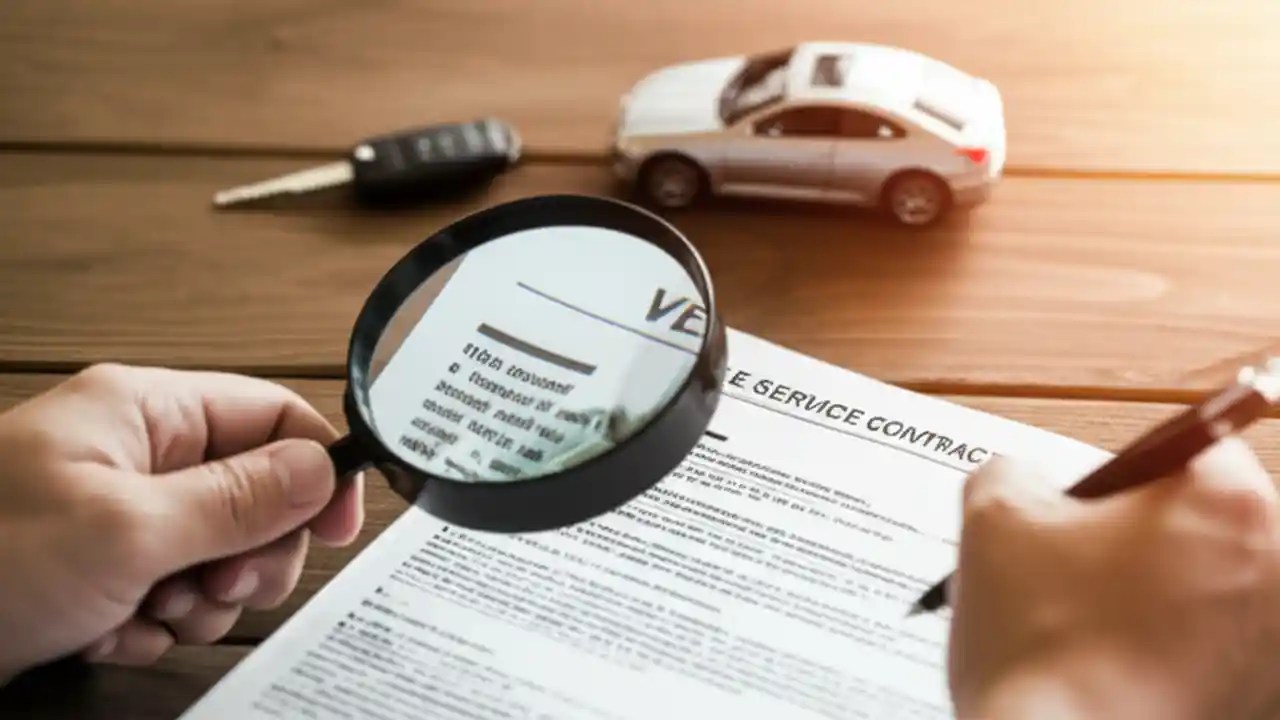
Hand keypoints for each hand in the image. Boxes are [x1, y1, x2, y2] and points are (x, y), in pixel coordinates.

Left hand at [0, 364, 363, 680]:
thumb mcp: (128, 530)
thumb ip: (238, 499)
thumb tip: (321, 469)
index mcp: (148, 412)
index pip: (274, 416)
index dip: (318, 470)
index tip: (339, 528)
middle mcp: (140, 454)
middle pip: (259, 494)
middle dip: (249, 555)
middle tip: (217, 586)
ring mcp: (122, 511)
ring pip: (220, 553)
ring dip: (199, 598)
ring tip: (147, 611)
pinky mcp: (104, 563)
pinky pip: (173, 591)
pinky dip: (154, 620)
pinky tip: (108, 629)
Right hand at [947, 440, 1279, 719]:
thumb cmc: (1041, 644)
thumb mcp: (994, 519)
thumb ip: (1011, 472)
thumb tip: (1024, 483)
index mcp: (1229, 502)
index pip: (1197, 444)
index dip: (1132, 471)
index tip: (1094, 507)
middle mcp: (1277, 568)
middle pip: (1214, 521)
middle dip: (1151, 538)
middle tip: (1083, 571)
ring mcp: (1275, 643)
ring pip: (1215, 590)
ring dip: (1164, 598)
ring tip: (1090, 629)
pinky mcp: (1260, 698)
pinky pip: (1220, 653)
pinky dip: (1176, 656)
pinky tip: (1115, 671)